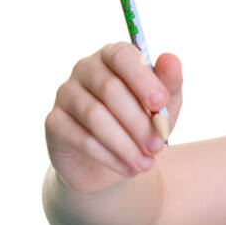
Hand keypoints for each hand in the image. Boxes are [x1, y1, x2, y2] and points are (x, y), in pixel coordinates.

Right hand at [45, 42, 183, 193]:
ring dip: (125, 144)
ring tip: (146, 164)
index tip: (161, 103)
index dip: (142, 79)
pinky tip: (128, 169)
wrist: (114, 160)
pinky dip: (110, 156)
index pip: (122, 55)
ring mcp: (65, 93)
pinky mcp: (54, 122)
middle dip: (138, 121)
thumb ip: (169, 83)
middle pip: (109, 89)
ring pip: (95, 116)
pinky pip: (81, 138)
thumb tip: (171, 58)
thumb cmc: (142, 123)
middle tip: (158, 146)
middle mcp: (85, 68)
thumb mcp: (164, 106)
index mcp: (113, 56)